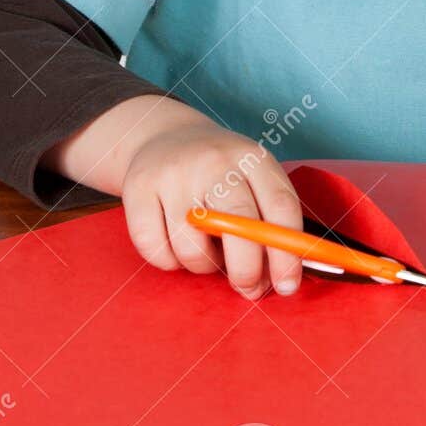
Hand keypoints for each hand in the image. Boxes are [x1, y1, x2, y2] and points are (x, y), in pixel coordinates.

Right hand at [119, 102, 304, 299]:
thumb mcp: (252, 181)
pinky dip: (168, 261)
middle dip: (248, 270)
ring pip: (192, 248)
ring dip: (203, 265)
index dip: (287, 253)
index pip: (280, 206)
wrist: (165, 137)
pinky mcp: (139, 188)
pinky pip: (155, 249)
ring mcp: (174, 173)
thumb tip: (275, 281)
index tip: (287, 286)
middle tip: (248, 288)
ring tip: (204, 250)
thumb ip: (267, 225)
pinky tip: (174, 244)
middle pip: (239, 224)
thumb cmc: (220, 174)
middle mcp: (214, 161)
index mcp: (252, 158)